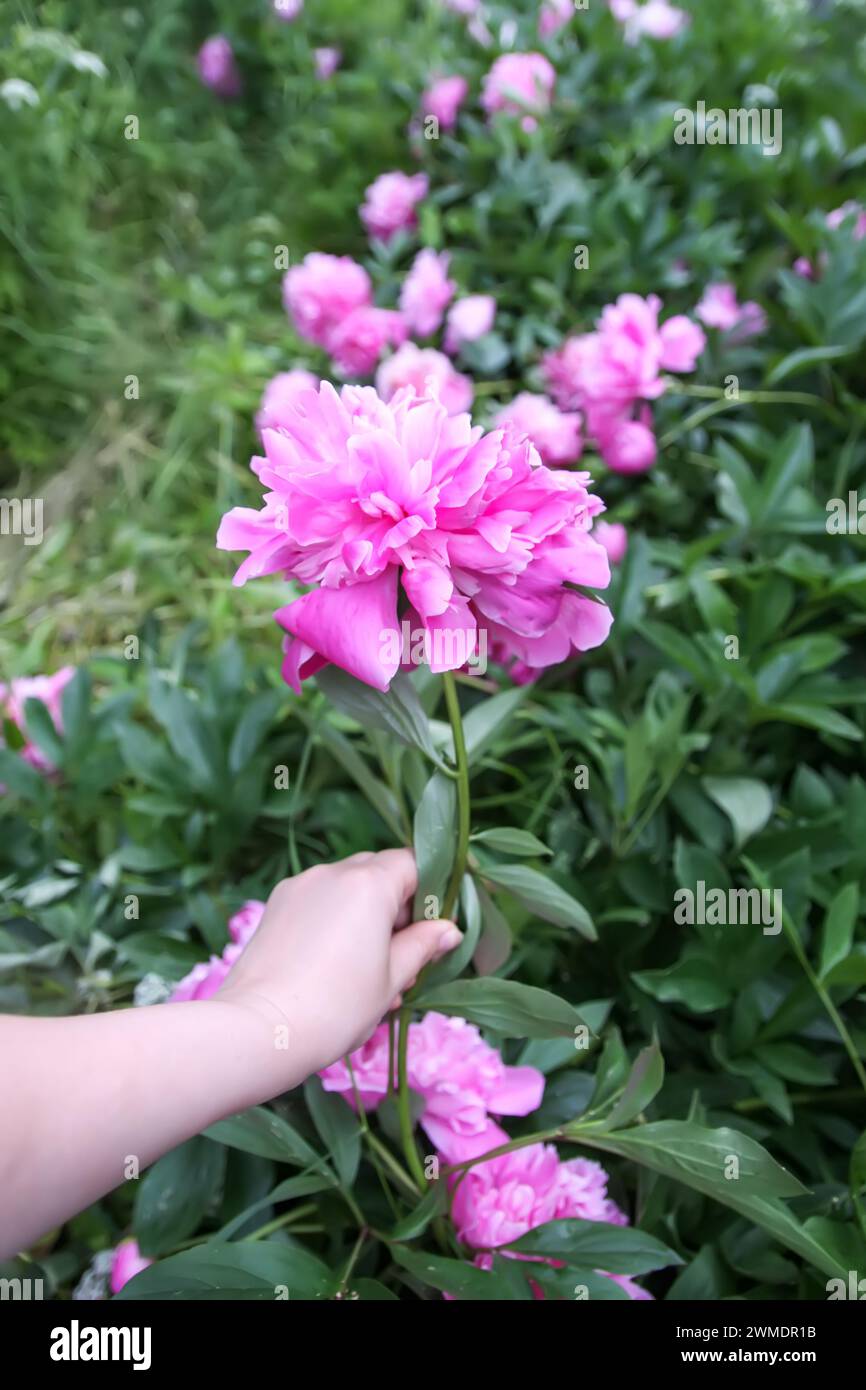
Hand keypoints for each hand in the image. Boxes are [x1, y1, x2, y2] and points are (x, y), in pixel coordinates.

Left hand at [214, 849, 460, 1076]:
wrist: (261, 1029)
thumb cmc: (337, 1008)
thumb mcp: (392, 979)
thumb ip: (422, 946)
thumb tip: (449, 930)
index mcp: (369, 884)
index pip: (412, 864)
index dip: (427, 893)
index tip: (430, 930)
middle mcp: (333, 873)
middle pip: (378, 871)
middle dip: (396, 905)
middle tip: (402, 954)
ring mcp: (300, 886)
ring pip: (346, 886)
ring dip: (365, 914)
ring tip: (369, 968)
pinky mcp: (277, 904)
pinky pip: (319, 900)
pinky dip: (335, 920)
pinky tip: (336, 963)